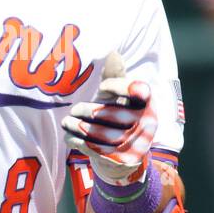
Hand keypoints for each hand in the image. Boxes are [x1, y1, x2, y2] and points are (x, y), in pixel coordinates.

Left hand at [62, 52, 157, 182]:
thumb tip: (112, 52)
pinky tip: (68, 137)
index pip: (136, 90)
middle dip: (88, 111)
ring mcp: (135, 144)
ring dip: (79, 127)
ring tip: (66, 122)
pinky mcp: (121, 160)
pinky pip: (96, 149)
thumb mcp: (118, 95)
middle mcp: (146, 123)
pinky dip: (78, 142)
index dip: (118, 86)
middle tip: (73, 109)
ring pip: (101, 134)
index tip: (102, 86)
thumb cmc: (118, 115)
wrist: (125, 156)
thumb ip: (115, 75)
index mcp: (147, 103)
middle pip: (112, 114)